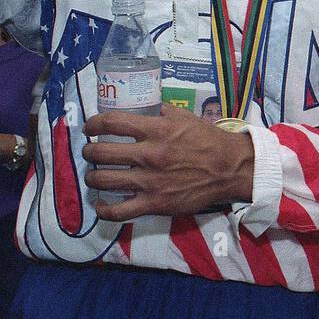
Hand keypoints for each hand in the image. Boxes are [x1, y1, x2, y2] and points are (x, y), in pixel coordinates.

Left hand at [82, 104, 253, 220]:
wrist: (230, 169)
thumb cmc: (208, 141)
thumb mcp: (185, 117)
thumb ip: (161, 112)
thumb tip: (143, 106)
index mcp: (156, 130)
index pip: (111, 122)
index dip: (93, 124)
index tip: (90, 128)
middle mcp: (149, 155)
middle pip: (101, 152)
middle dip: (89, 151)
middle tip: (91, 152)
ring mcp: (150, 182)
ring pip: (103, 180)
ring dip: (92, 176)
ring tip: (95, 175)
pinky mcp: (155, 204)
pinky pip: (118, 211)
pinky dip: (103, 209)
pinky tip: (100, 204)